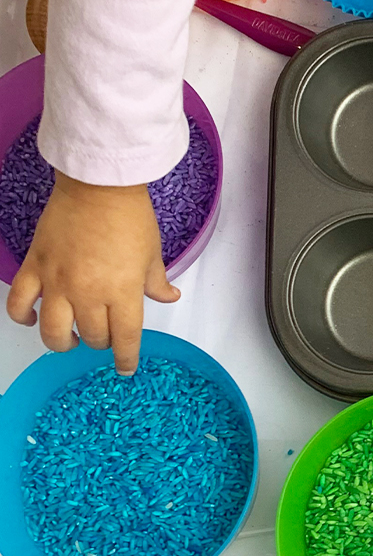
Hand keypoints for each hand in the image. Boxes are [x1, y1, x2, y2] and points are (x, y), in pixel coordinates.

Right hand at [6, 173, 179, 374]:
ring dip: (62, 341)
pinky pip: (20, 302)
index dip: (125, 358)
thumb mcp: (152, 254)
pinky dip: (22, 317)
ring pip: (52, 330)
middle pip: (91, 335)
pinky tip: (31, 320)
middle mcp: (89, 292)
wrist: (98, 187)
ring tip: (70, 338)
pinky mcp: (36, 267)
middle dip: (101, 342)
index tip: (125, 368)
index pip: (125, 337)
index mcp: (123, 291)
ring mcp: (58, 281)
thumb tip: (169, 296)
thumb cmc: (130, 218)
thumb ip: (156, 282)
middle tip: (104, 335)